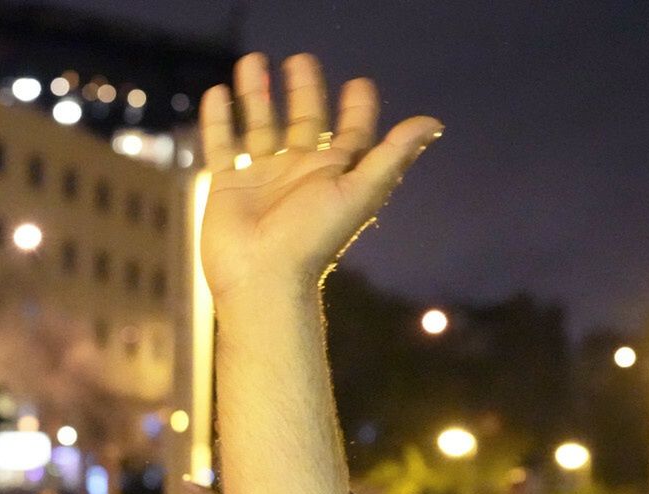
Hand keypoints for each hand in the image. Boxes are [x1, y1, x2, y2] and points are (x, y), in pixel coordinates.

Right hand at [198, 53, 441, 303]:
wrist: (262, 279)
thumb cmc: (312, 239)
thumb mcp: (360, 191)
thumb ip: (392, 155)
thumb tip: (432, 123)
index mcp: (333, 173)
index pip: (350, 134)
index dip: (357, 109)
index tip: (359, 84)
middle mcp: (299, 172)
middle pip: (304, 121)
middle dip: (304, 91)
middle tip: (301, 59)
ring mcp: (263, 178)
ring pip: (259, 126)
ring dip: (257, 95)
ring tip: (253, 60)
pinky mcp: (230, 186)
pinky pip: (222, 146)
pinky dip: (218, 120)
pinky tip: (216, 93)